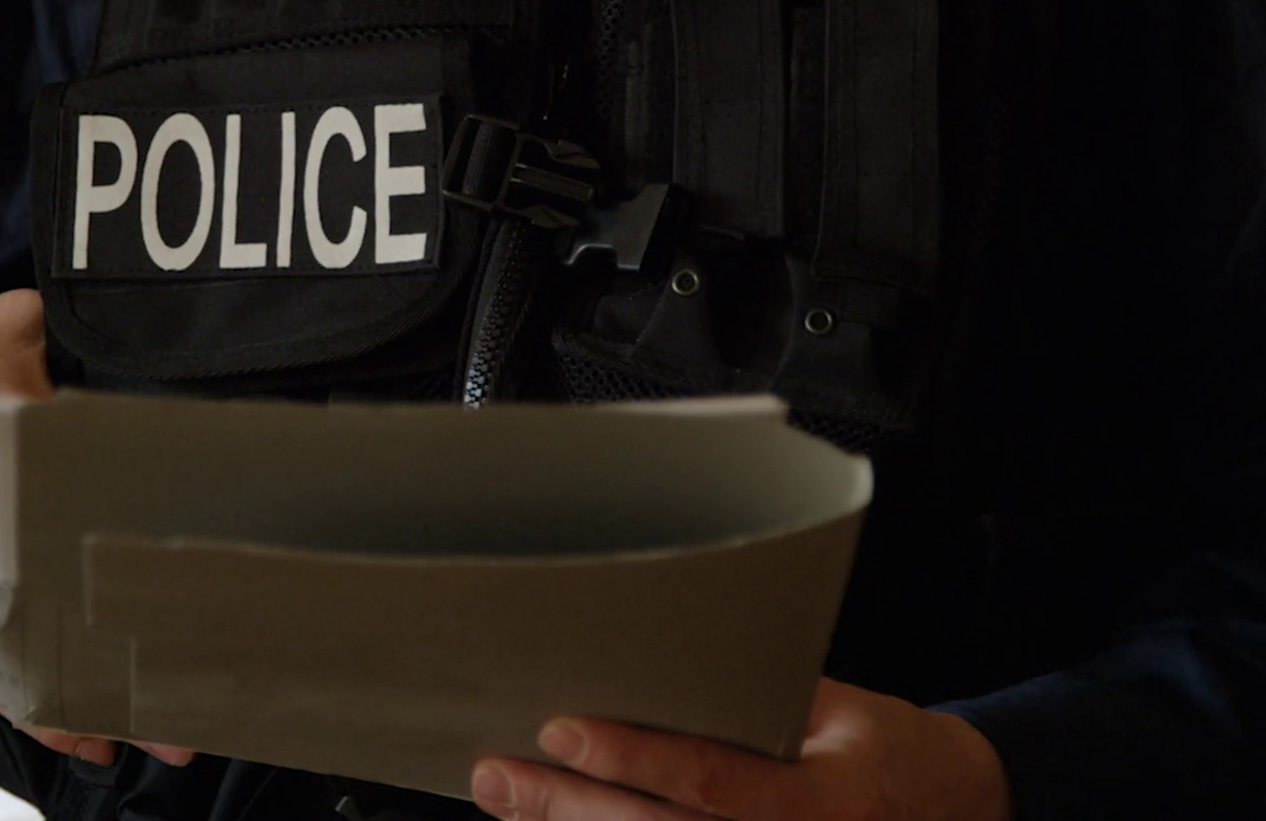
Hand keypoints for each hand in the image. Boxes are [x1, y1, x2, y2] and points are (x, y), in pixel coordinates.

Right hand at [0, 289, 193, 766]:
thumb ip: (71, 331)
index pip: (121, 479)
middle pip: (98, 579)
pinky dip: (44, 711)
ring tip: (179, 726)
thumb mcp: (0, 324)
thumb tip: (141, 324)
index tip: (232, 542)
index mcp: (17, 440)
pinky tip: (93, 741)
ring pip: (54, 644)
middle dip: (164, 619)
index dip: (177, 512)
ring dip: (115, 691)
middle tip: (228, 650)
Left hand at [470, 679, 1011, 820]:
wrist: (962, 817)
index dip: (631, 756)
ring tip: (507, 796)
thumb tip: (657, 658)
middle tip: (499, 774)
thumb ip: (754, 698)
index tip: (561, 728)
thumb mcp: (839, 712)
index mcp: (827, 803)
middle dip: (567, 806)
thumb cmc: (893, 754)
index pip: (710, 781)